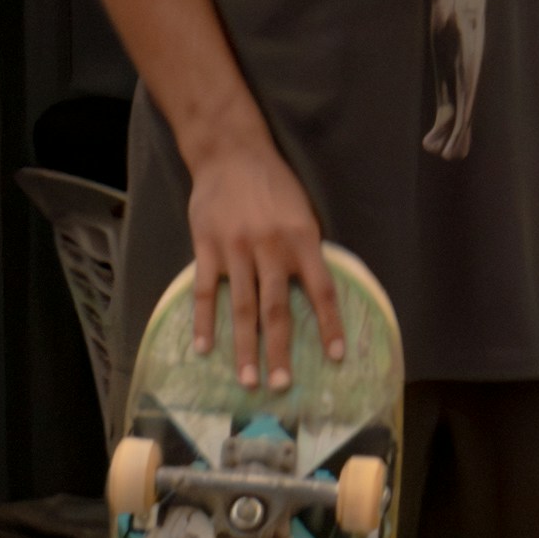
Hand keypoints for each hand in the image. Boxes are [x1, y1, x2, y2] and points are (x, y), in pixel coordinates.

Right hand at [187, 134, 340, 392]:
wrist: (231, 152)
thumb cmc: (273, 184)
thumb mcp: (302, 211)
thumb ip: (305, 250)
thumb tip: (315, 292)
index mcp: (302, 238)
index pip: (321, 289)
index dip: (329, 324)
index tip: (335, 357)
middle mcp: (270, 247)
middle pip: (276, 308)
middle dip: (280, 350)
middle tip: (281, 385)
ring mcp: (236, 249)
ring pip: (241, 307)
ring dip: (244, 347)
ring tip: (248, 379)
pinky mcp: (206, 246)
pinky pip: (204, 291)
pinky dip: (203, 321)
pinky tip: (204, 349)